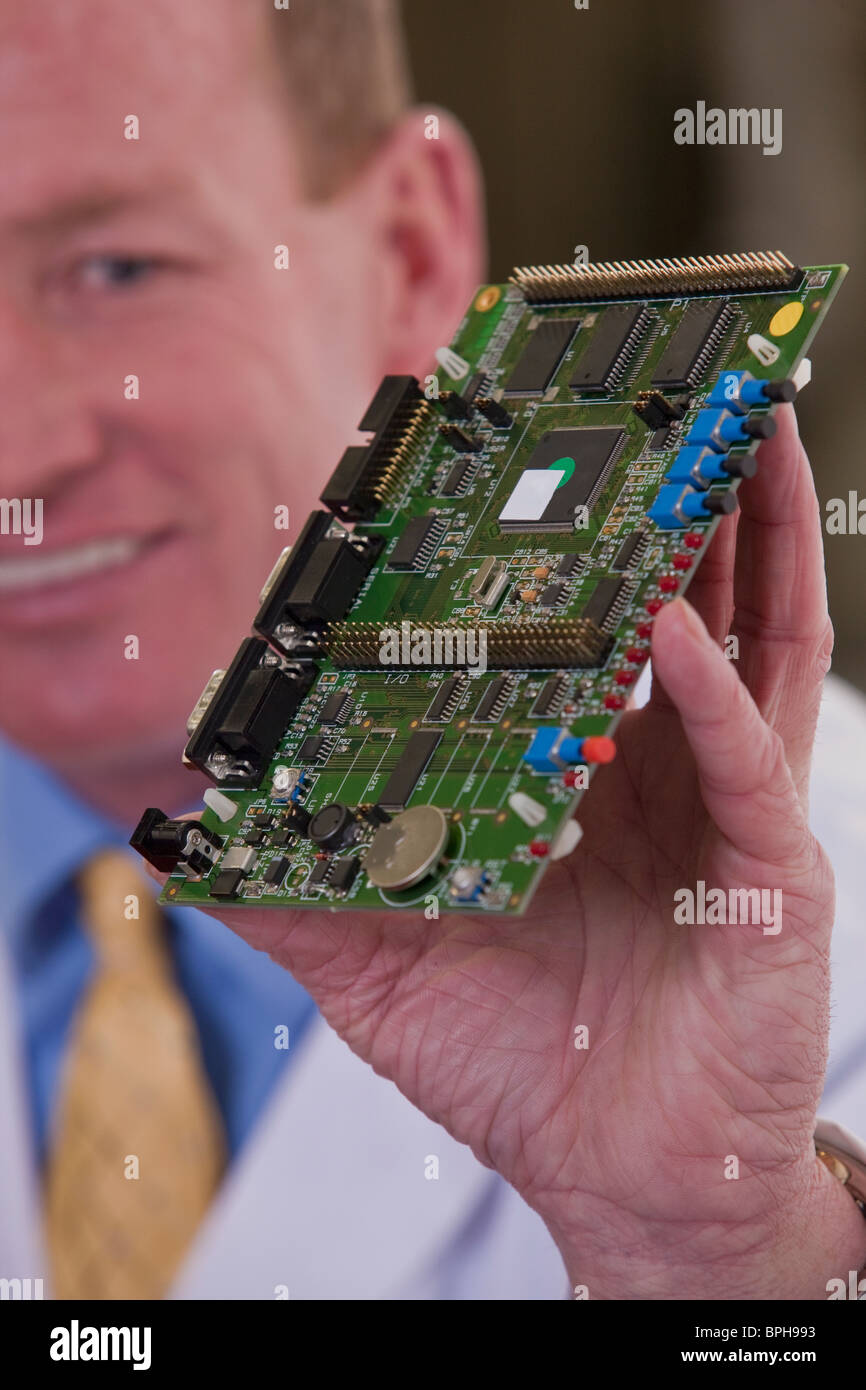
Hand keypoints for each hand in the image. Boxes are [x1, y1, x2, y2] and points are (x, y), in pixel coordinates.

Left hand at [160, 406, 865, 1297]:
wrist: (629, 1176)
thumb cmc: (523, 1066)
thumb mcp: (385, 969)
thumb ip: (297, 893)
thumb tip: (184, 838)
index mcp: (584, 776)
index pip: (577, 636)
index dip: (553, 553)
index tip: (505, 469)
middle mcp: (660, 769)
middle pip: (675, 603)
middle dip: (666, 502)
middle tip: (632, 405)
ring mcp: (724, 805)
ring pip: (743, 644)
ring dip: (741, 539)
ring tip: (728, 434)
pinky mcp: (772, 864)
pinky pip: (750, 754)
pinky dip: (712, 688)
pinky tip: (666, 625)